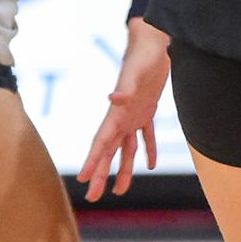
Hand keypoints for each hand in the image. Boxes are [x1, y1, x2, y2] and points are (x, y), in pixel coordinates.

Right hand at [76, 19, 169, 201]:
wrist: (155, 44)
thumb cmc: (143, 57)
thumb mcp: (136, 73)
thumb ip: (125, 88)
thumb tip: (113, 99)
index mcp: (116, 112)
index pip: (101, 142)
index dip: (94, 160)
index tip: (85, 180)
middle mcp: (122, 117)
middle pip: (109, 151)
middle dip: (102, 173)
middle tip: (95, 198)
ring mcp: (134, 115)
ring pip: (126, 148)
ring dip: (123, 168)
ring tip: (121, 190)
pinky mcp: (148, 110)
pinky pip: (146, 135)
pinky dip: (148, 149)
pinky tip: (151, 165)